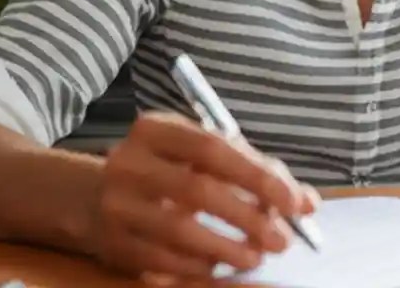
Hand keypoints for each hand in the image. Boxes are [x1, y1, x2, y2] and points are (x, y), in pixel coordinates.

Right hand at [89, 111, 319, 279]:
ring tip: (257, 257)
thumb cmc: (167, 172)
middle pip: (198, 191)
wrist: (92, 197)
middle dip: (248, 218)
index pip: (214, 148)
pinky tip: (220, 268)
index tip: (293, 202)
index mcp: (156, 129)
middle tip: (282, 239)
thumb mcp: (203, 158)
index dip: (258, 176)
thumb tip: (308, 202)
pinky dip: (200, 268)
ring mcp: (116, 204)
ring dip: (228, 249)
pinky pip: (164, 262)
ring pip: (180, 232)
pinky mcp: (113, 242)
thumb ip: (256, 172)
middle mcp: (129, 162)